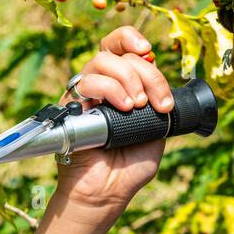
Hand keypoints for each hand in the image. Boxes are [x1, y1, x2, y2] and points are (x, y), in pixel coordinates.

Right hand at [53, 25, 172, 215]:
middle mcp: (102, 85)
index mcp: (122, 86)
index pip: (122, 48)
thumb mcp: (157, 133)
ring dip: (127, 78)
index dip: (133, 40)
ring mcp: (85, 94)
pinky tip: (124, 107)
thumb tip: (163, 86)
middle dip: (146, 72)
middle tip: (157, 102)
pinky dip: (110, 89)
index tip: (151, 51)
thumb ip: (160, 108)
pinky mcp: (70, 106)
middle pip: (118, 53)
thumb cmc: (129, 166)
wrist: (108, 192)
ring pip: (102, 61)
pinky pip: (87, 82)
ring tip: (138, 106)